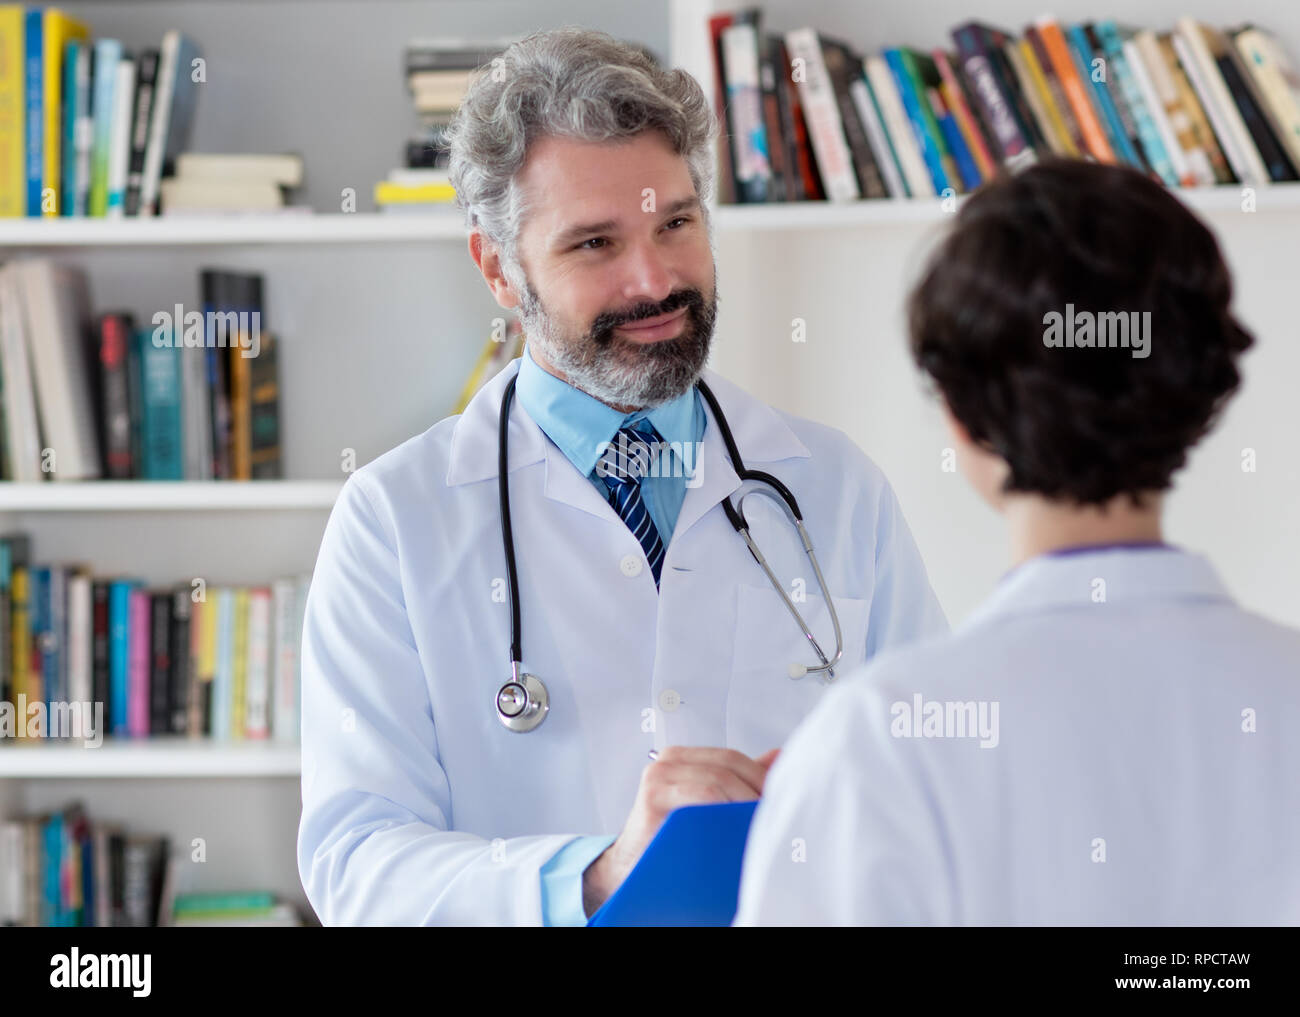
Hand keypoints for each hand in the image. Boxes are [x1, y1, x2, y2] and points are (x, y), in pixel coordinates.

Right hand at [582, 745, 780, 915]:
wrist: (629, 867)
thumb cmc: (670, 837)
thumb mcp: (706, 804)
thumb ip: (738, 781)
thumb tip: (778, 757)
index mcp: (682, 757)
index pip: (733, 758)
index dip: (761, 776)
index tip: (781, 799)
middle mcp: (668, 760)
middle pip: (728, 765)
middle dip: (758, 788)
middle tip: (775, 812)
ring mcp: (658, 776)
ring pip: (718, 779)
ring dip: (747, 801)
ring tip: (764, 822)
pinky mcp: (653, 797)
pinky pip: (702, 796)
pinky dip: (726, 809)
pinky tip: (740, 827)